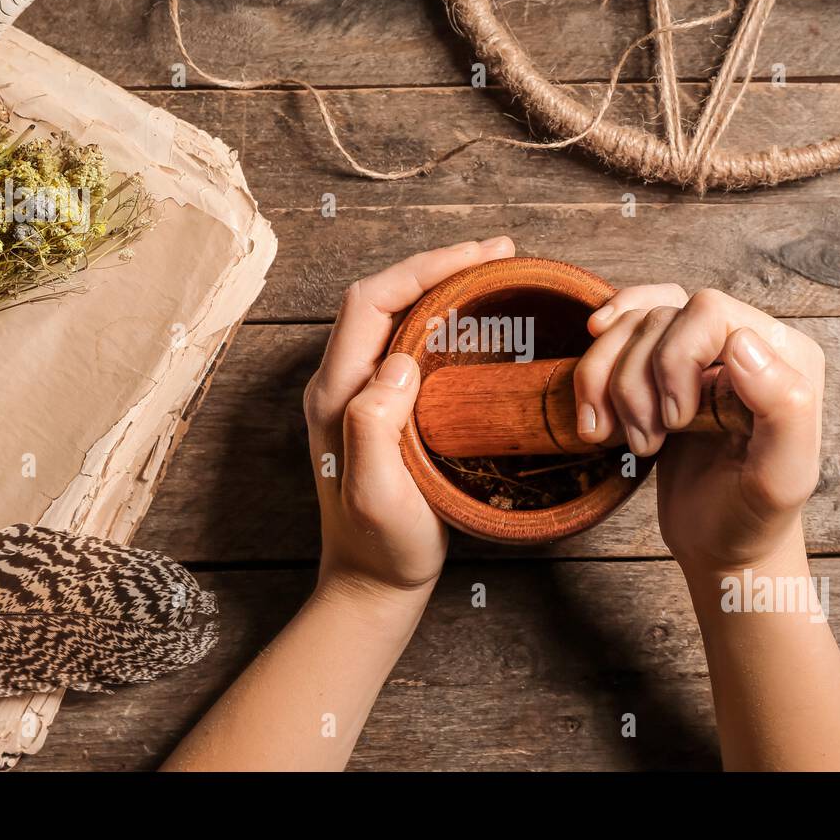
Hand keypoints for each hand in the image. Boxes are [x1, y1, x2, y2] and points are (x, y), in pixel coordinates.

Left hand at [302, 237, 516, 598]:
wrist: (372, 586)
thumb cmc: (381, 548)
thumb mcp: (377, 495)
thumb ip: (374, 426)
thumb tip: (400, 362)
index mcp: (336, 393)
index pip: (370, 301)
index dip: (422, 268)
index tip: (479, 256)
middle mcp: (343, 383)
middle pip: (384, 296)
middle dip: (440, 264)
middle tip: (502, 253)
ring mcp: (363, 394)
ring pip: (398, 315)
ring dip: (444, 285)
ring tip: (498, 272)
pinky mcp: (386, 408)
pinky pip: (412, 342)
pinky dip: (448, 318)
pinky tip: (483, 320)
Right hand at [572, 286, 824, 572]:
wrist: (722, 547)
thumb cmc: (753, 518)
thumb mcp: (781, 479)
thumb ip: (784, 407)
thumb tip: (742, 344)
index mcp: (784, 357)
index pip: (708, 312)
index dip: (675, 360)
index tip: (675, 424)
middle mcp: (745, 342)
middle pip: (661, 316)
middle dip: (637, 379)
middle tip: (647, 443)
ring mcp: (702, 353)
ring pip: (631, 326)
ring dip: (608, 384)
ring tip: (617, 438)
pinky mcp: (665, 370)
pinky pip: (620, 333)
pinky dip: (595, 364)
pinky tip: (593, 394)